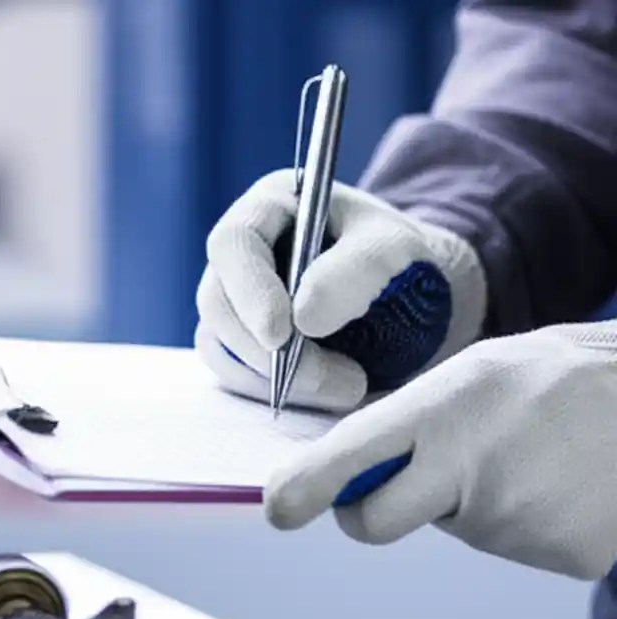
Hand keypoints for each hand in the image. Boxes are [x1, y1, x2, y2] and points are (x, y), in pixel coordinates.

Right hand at [195, 170, 486, 410]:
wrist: (420, 305)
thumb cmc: (407, 263)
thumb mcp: (397, 250)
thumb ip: (358, 270)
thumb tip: (303, 317)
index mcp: (272, 207)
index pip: (234, 243)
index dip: (250, 290)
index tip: (282, 335)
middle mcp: (243, 253)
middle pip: (217, 301)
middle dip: (267, 349)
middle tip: (339, 378)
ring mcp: (235, 300)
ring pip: (220, 344)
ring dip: (275, 378)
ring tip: (349, 386)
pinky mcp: (239, 343)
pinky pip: (232, 373)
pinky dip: (271, 391)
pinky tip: (324, 392)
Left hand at [264, 322, 616, 579]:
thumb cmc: (556, 379)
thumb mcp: (472, 374)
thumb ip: (408, 417)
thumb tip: (344, 459)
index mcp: (441, 410)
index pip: (349, 455)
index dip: (304, 486)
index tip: (277, 508)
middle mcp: (467, 468)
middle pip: (373, 522)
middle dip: (368, 512)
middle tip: (408, 483)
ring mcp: (513, 519)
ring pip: (449, 527)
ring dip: (467, 502)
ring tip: (522, 456)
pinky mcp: (559, 554)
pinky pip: (508, 545)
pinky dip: (522, 522)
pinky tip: (555, 482)